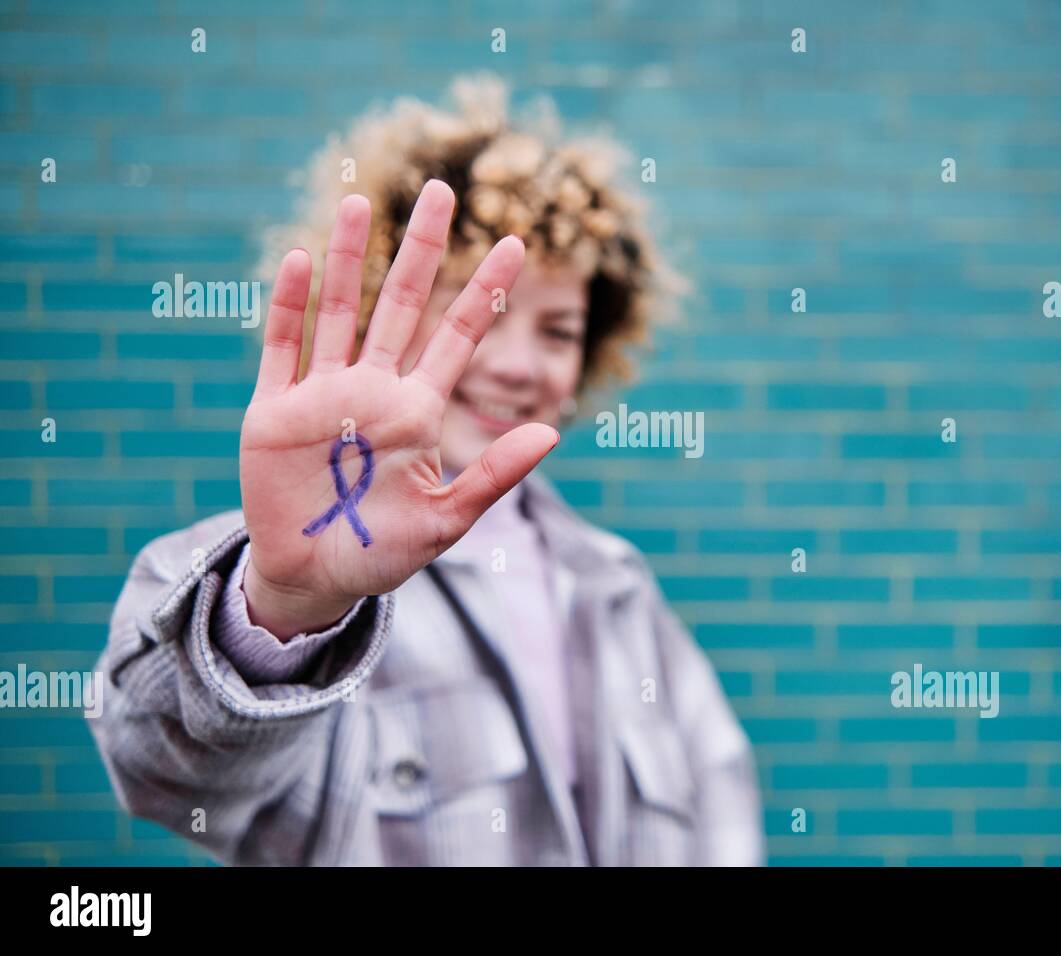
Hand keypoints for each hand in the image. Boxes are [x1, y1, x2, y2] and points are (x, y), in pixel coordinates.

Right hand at [238, 181, 558, 637]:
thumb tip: (551, 433)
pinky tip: (301, 261)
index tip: (517, 243)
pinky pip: (283, 348)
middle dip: (422, 249)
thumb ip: (494, 477)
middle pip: (401, 304)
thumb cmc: (383, 553)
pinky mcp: (274, 411)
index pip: (459, 336)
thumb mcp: (447, 521)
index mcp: (418, 412)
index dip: (484, 291)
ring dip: (350, 259)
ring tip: (362, 202)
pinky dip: (290, 306)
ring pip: (340, 312)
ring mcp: (323, 395)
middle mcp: (374, 390)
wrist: (313, 581)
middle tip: (443, 189)